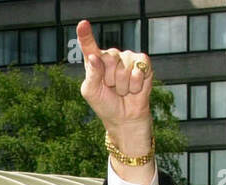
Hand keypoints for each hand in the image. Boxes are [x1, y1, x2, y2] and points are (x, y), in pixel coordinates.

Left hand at [77, 20, 153, 155]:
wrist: (125, 118)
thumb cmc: (105, 105)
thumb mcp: (91, 92)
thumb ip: (91, 74)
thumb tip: (94, 57)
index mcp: (95, 61)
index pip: (89, 46)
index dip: (86, 35)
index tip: (82, 24)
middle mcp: (111, 56)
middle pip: (108, 59)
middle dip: (109, 80)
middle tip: (112, 89)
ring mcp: (127, 58)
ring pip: (123, 68)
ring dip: (123, 85)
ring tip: (123, 90)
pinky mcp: (142, 63)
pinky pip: (137, 69)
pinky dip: (135, 84)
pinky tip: (134, 88)